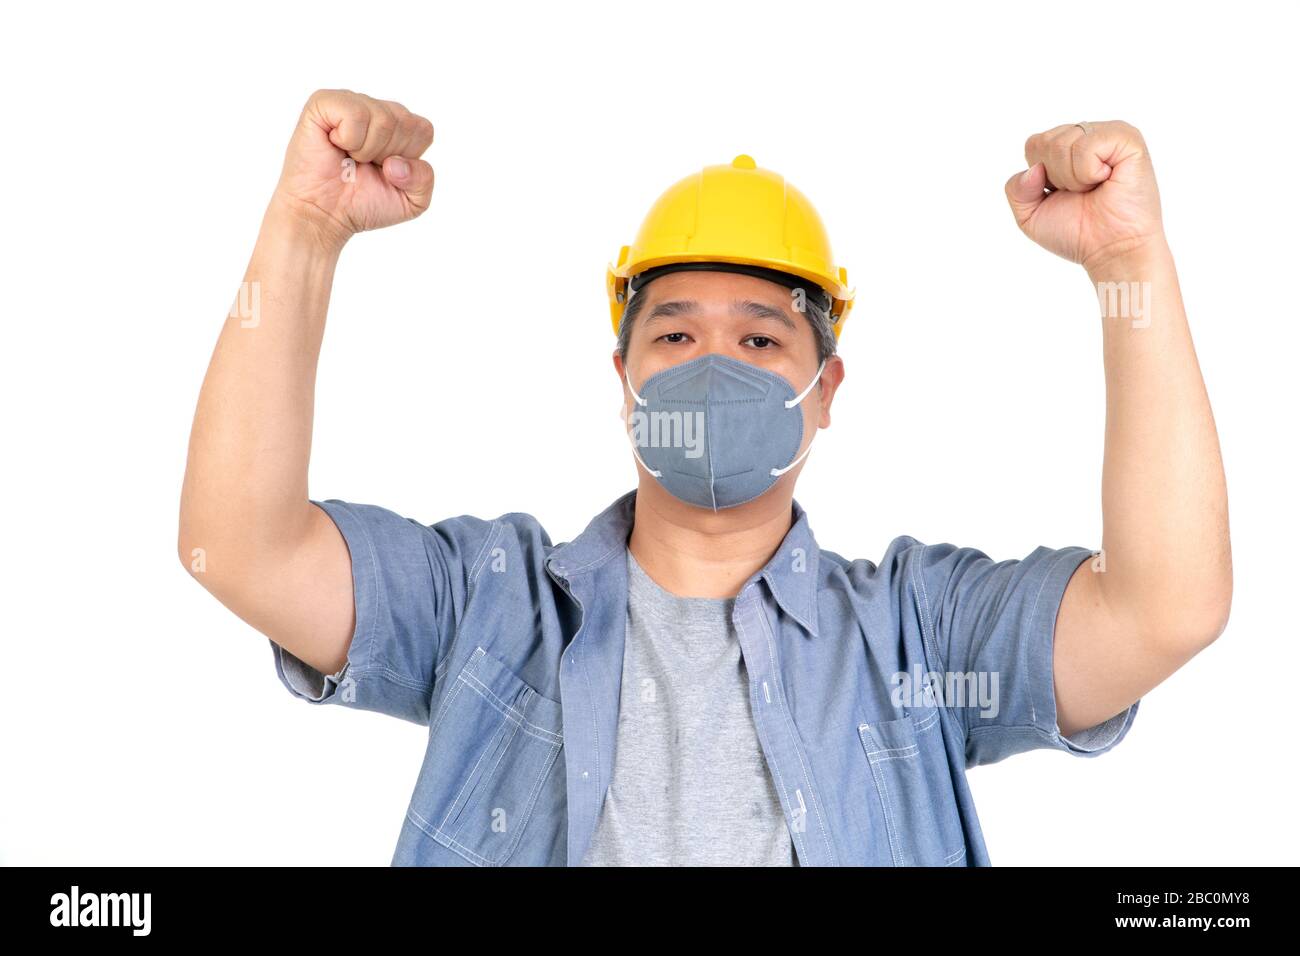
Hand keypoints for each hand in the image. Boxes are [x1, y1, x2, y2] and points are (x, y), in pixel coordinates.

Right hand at [271, 89, 434, 249]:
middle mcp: (375, 109)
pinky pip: (355, 114)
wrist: (324, 215)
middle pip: (405, 122)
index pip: (423, 130)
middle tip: (363, 165)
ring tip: (348, 157)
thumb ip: (424, 179)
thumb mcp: (412, 202)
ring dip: (366, 150)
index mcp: (398, 126)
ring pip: (383, 119)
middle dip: (387, 155)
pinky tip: (335, 144)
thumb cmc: (363, 203)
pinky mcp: (324, 103)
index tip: (385, 170)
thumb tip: (397, 161)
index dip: (408, 158)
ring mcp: (350, 102)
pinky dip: (349, 139)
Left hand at [1004, 121, 1163, 273]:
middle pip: (1045, 142)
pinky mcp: (1128, 139)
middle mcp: (1089, 135)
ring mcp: (1109, 133)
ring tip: (1095, 188)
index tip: (1064, 193)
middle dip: (1056, 177)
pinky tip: (1106, 180)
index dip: (1041, 177)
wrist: (1111, 250)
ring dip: (1072, 177)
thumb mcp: (1029, 215)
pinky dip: (1088, 172)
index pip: (1034, 144)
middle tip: (1082, 192)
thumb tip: (1034, 169)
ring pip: (1062, 143)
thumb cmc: (1077, 232)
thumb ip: (1015, 189)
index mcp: (1068, 147)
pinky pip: (1086, 145)